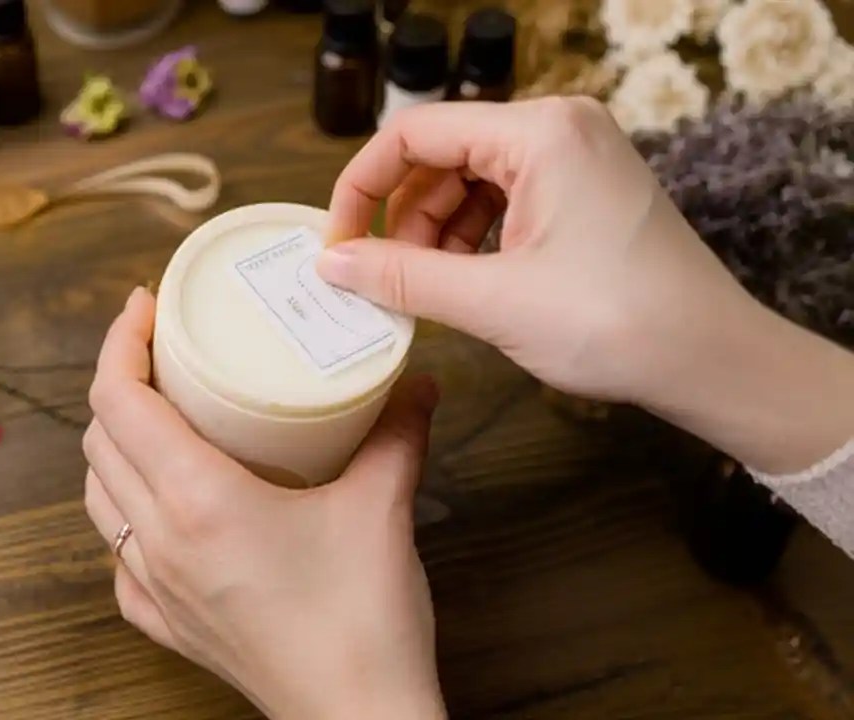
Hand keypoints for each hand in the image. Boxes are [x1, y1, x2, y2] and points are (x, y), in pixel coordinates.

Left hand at [84, 288, 447, 719]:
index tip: (147, 308)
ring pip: (99, 496)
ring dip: (117, 445)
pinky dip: (126, 514)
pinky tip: (165, 511)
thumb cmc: (364, 620)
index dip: (121, 343)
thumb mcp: (382, 507)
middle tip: (168, 354)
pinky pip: (118, 556)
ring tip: (163, 418)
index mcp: (197, 499)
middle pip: (100, 439)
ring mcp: (154, 587)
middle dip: (121, 384)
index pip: (118, 399)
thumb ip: (397, 432)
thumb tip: (417, 381)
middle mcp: (158, 540)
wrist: (359, 719)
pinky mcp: (167, 624)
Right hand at [317, 97, 853, 472]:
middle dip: (401, 217)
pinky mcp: (586, 189)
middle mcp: (559, 127)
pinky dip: (471, 237)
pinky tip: (462, 281)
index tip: (336, 244)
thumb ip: (401, 276)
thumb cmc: (616, 323)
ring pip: (470, 179)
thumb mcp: (491, 301)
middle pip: (442, 155)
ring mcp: (577, 156)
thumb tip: (330, 264)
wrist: (712, 360)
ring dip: (434, 232)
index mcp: (540, 131)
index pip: (415, 134)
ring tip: (423, 288)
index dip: (361, 187)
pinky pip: (505, 198)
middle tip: (380, 278)